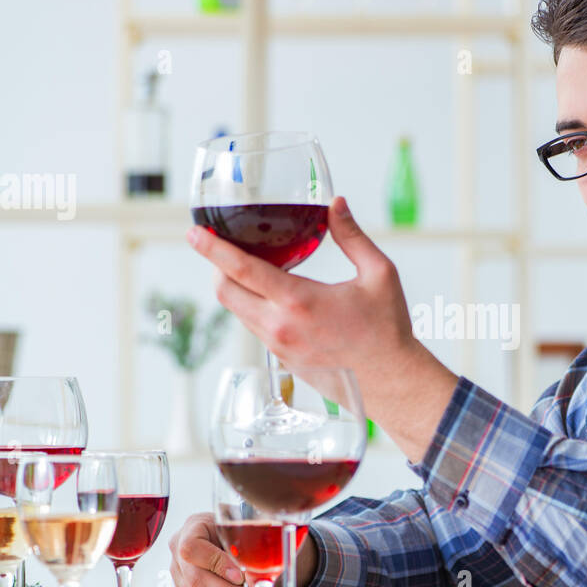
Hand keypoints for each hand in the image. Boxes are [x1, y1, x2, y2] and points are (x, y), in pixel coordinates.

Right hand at [168, 512, 247, 586]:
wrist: (224, 533)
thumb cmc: (233, 528)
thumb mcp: (240, 529)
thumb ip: (244, 548)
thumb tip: (254, 577)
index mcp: (191, 528)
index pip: (192, 549)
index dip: (217, 565)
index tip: (240, 575)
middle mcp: (178, 552)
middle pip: (196, 580)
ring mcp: (178, 574)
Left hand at [186, 196, 459, 464]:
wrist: (392, 382)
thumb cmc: (388, 330)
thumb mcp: (379, 274)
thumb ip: (352, 235)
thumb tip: (335, 204)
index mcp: (298, 301)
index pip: (240, 269)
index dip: (212, 248)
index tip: (193, 232)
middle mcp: (280, 326)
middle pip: (224, 292)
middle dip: (216, 266)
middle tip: (222, 247)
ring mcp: (278, 348)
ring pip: (238, 311)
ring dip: (236, 288)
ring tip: (252, 269)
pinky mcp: (283, 362)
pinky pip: (256, 329)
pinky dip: (255, 308)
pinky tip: (276, 298)